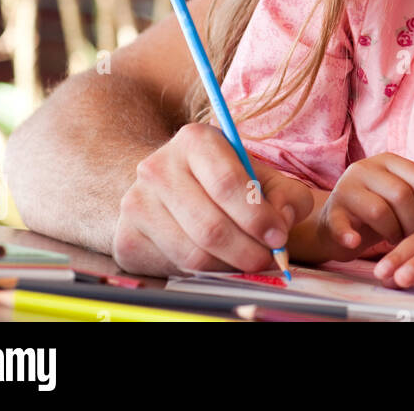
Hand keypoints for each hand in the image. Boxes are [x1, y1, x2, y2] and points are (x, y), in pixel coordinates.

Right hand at [114, 123, 313, 276]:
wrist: (169, 187)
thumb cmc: (225, 180)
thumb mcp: (261, 174)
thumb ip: (287, 193)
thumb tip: (282, 221)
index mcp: (195, 140)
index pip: (227, 183)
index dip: (258, 216)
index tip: (279, 236)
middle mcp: (157, 167)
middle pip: (209, 226)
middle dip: (248, 250)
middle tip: (270, 259)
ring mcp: (136, 203)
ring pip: (192, 253)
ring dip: (230, 266)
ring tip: (250, 261)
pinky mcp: (127, 238)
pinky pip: (174, 268)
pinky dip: (206, 273)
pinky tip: (220, 261)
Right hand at [314, 153, 413, 259]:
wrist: (340, 225)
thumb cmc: (381, 209)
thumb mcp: (409, 195)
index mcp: (387, 160)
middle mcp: (364, 168)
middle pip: (402, 194)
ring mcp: (345, 189)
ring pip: (380, 211)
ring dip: (395, 232)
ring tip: (397, 242)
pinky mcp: (331, 214)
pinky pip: (342, 225)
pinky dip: (350, 235)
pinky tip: (357, 242)